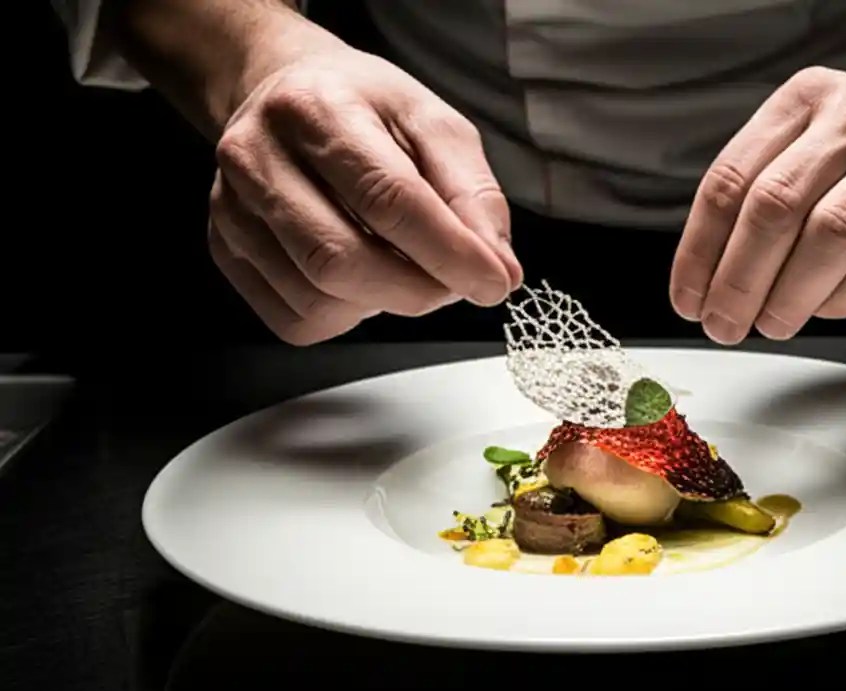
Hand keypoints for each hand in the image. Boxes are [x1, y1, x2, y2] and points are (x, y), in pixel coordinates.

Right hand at [209, 44, 520, 344]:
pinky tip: (362, 277)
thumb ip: (472, 192)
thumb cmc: (364, 109)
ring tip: (409, 269)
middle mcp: (257, 156)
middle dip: (418, 289)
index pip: (388, 197)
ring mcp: (231, 209)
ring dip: (385, 303)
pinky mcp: (226, 250)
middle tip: (456, 284)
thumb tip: (497, 266)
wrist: (283, 93)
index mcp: (316, 109)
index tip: (494, 282)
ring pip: (317, 298)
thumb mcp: (433, 123)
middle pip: (341, 259)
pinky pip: (295, 319)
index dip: (449, 252)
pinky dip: (347, 314)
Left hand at [670, 66, 845, 343]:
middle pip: (776, 205)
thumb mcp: (809, 141)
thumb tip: (705, 278)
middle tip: (723, 322)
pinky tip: (824, 308)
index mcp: (805, 98)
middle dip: (739, 279)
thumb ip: (758, 191)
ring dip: (790, 294)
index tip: (688, 297)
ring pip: (831, 233)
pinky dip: (845, 296)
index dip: (700, 248)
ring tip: (770, 323)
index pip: (731, 177)